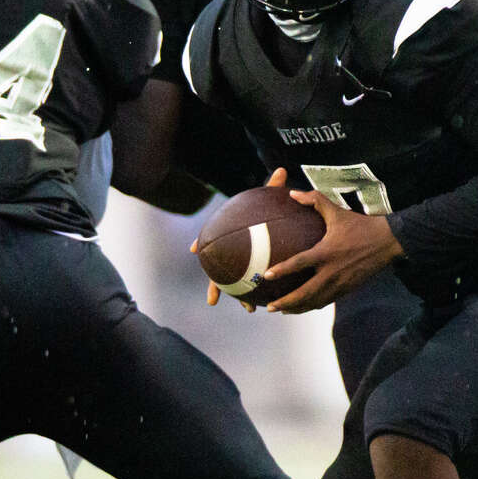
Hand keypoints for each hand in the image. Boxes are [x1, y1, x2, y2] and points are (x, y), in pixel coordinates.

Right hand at [189, 167, 288, 311]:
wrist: (278, 225)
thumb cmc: (271, 212)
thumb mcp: (273, 200)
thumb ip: (275, 188)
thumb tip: (283, 170)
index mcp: (231, 234)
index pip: (210, 238)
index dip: (201, 243)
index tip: (194, 249)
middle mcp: (232, 251)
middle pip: (218, 269)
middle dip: (214, 285)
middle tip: (213, 298)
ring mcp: (241, 263)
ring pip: (234, 283)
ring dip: (238, 296)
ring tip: (247, 308)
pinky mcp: (253, 272)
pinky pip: (253, 287)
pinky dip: (257, 296)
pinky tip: (265, 305)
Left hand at [262, 188, 403, 313]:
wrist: (387, 242)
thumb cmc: (360, 225)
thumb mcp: (337, 212)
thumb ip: (314, 200)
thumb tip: (292, 193)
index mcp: (326, 252)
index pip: (300, 263)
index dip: (282, 269)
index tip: (267, 275)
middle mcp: (332, 272)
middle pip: (305, 293)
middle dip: (286, 302)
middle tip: (270, 307)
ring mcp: (341, 283)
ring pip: (315, 302)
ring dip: (297, 308)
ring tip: (282, 311)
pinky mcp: (348, 289)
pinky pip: (327, 301)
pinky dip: (312, 306)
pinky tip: (303, 307)